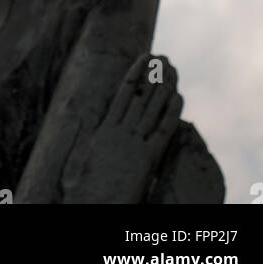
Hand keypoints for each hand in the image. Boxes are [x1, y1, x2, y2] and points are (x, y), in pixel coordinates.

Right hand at [60, 54, 182, 203]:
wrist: (93, 205)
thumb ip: (89, 136)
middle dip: (153, 76)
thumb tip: (90, 118)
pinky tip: (179, 97)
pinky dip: (172, 113)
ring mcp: (134, 144)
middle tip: (164, 58)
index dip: (134, 73)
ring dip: (164, 88)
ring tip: (172, 70)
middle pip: (140, 96)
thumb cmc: (84, 187)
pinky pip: (162, 131)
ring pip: (153, 109)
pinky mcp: (146, 159)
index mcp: (104, 129)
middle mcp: (120, 132)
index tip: (143, 58)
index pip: (123, 93)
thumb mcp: (83, 156)